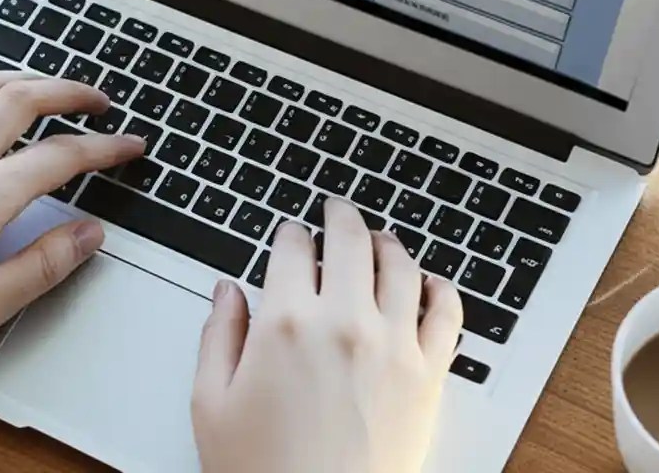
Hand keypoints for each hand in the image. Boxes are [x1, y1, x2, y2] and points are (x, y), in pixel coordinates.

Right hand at [192, 199, 463, 472]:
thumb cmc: (264, 471)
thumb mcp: (211, 405)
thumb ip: (218, 337)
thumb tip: (227, 293)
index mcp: (285, 322)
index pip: (293, 247)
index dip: (290, 233)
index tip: (291, 234)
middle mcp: (344, 322)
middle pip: (350, 241)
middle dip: (341, 217)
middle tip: (338, 211)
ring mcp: (393, 345)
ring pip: (400, 266)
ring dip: (388, 243)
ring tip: (381, 239)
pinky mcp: (428, 374)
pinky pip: (446, 312)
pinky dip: (440, 288)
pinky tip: (429, 283)